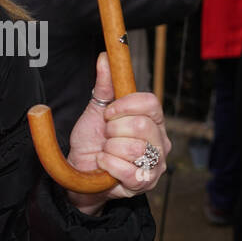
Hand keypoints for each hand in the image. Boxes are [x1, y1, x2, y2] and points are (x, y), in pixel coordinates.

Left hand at [64, 53, 171, 214]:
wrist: (81, 172)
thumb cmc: (92, 141)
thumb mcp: (96, 111)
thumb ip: (104, 86)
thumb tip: (104, 57)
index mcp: (152, 119)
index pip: (151, 104)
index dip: (126, 105)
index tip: (108, 112)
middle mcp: (159, 141)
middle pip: (142, 126)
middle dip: (114, 130)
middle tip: (106, 136)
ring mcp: (155, 163)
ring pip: (134, 148)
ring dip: (110, 149)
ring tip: (106, 151)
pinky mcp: (145, 183)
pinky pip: (128, 170)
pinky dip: (109, 164)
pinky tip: (104, 163)